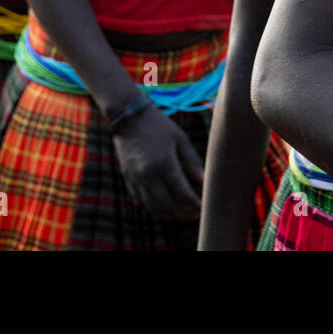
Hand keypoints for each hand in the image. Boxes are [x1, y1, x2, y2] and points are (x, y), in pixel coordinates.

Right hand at [111, 103, 204, 219]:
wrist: (128, 118)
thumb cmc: (158, 125)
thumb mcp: (180, 138)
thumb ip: (192, 161)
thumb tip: (204, 180)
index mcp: (164, 164)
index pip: (182, 194)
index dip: (195, 204)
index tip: (204, 207)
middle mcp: (148, 175)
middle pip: (168, 206)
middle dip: (184, 213)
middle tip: (195, 213)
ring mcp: (136, 179)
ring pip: (154, 208)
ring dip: (170, 214)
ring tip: (182, 213)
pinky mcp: (128, 180)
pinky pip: (142, 202)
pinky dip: (155, 208)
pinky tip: (165, 206)